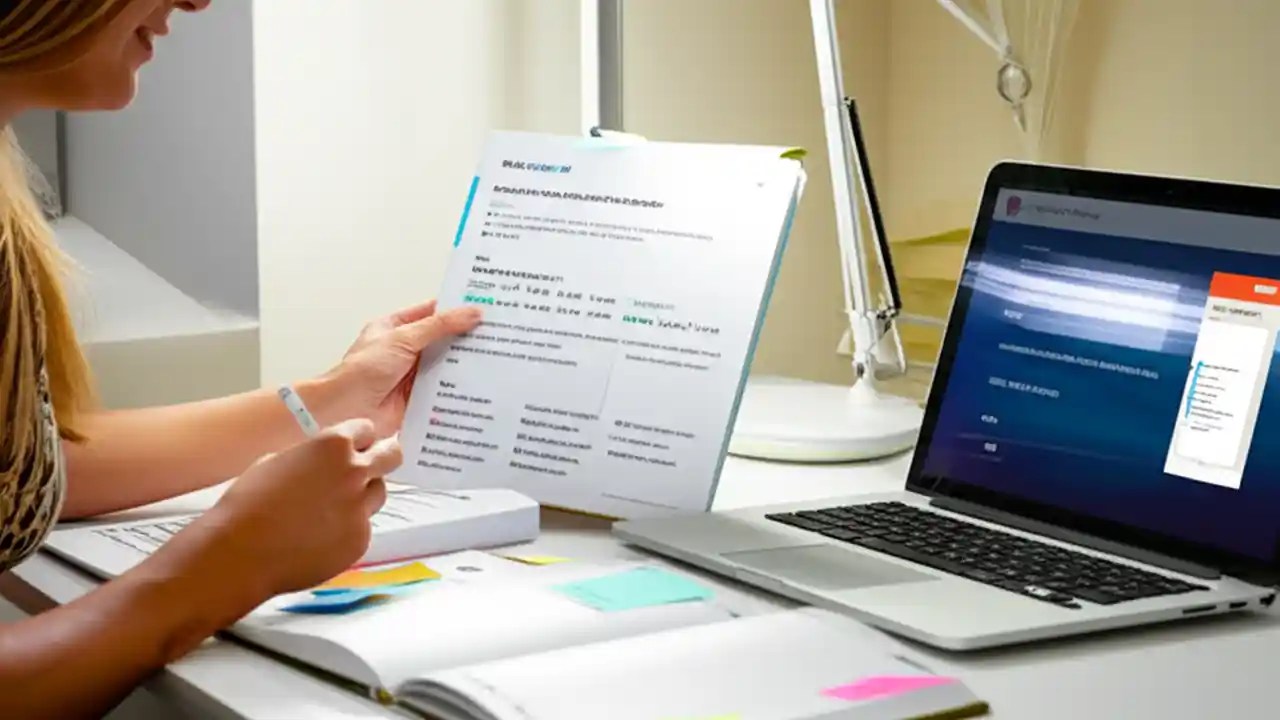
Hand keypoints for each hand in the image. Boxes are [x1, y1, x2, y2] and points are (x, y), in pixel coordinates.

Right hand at [165, 419, 400, 598]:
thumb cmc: (249, 505)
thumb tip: (323, 459)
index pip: (366, 428)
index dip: (358, 438)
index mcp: (333, 445)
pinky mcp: (360, 539)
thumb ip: (312, 455)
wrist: (240, 551)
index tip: (357, 445)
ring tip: (329, 509)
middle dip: (382, 458)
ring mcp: (360, 508)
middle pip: (391, 455)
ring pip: (378, 493)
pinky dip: (348, 530)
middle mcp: (354, 472)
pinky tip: (319, 536)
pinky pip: (363, 528)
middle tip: (370, 467)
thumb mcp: (277, 460)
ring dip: (363, 496)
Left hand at [319, 300, 482, 436]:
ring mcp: (411, 376)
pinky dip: (458, 390)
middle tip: (497, 333)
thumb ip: (439, 326)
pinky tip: (481, 386)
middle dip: (465, 338)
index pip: (431, 313)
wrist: (346, 412)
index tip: (483, 306)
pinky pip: (442, 391)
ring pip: (444, 366)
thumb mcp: (403, 339)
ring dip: (464, 365)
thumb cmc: (362, 372)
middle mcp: (404, 351)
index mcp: (395, 328)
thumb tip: (472, 312)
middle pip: (441, 340)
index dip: (455, 309)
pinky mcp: (417, 399)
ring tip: (497, 357)